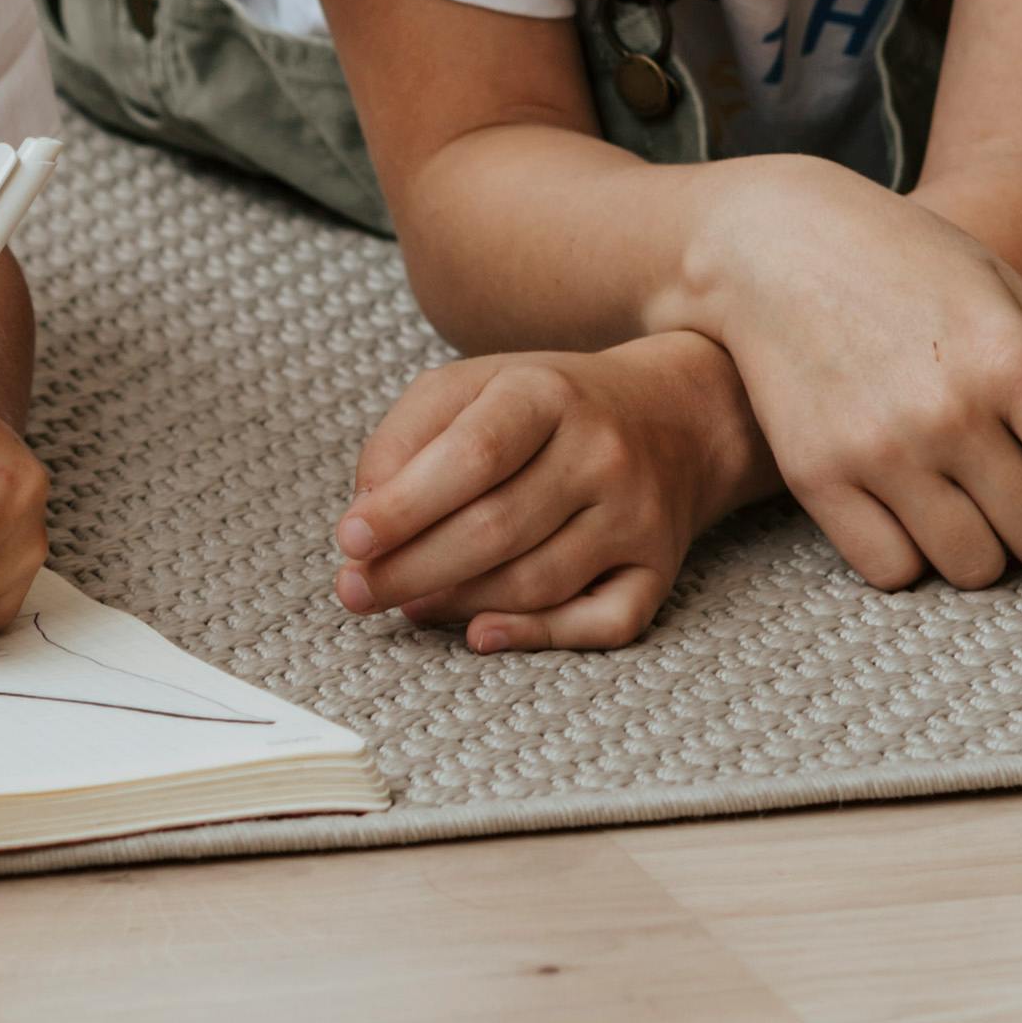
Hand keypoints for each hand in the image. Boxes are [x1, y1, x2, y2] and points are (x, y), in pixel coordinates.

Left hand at [334, 340, 736, 652]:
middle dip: (412, 569)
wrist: (671, 416)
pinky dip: (538, 637)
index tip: (349, 539)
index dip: (406, 504)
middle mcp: (601, 453)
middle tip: (355, 592)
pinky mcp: (659, 570)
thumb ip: (407, 436)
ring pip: (536, 581)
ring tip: (405, 604)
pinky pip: (601, 623)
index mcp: (547, 394)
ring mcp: (637, 516)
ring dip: (458, 603)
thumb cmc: (547, 406)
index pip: (472, 454)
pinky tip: (481, 633)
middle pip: (497, 528)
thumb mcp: (474, 386)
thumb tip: (367, 514)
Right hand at [678, 166, 1021, 593]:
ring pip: (976, 569)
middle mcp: (950, 412)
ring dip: (982, 543)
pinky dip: (911, 551)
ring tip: (960, 489)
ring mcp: (880, 451)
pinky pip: (896, 572)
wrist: (772, 241)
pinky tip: (904, 499)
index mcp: (1012, 358)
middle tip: (1017, 481)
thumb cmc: (907, 264)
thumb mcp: (1008, 293)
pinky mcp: (818, 478)